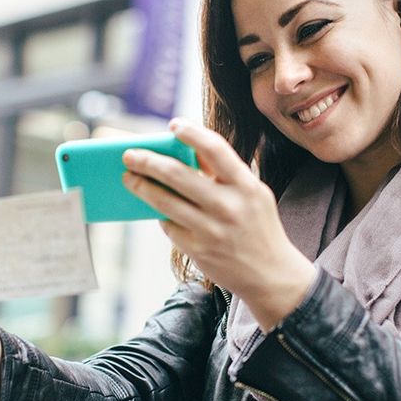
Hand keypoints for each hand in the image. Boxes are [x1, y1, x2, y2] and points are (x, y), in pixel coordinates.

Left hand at [122, 119, 316, 329]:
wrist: (271, 275)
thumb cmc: (258, 226)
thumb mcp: (253, 194)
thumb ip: (225, 173)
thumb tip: (188, 149)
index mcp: (246, 186)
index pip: (215, 149)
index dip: (192, 133)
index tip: (173, 125)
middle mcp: (229, 207)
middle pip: (178, 175)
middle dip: (148, 162)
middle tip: (129, 155)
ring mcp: (212, 230)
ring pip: (165, 202)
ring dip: (141, 187)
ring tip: (129, 178)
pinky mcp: (198, 250)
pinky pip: (169, 225)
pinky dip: (160, 214)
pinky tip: (154, 207)